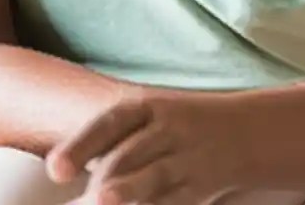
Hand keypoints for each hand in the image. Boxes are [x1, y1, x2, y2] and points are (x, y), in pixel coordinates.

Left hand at [46, 92, 247, 204]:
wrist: (250, 132)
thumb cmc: (174, 128)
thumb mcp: (147, 118)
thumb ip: (107, 141)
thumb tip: (59, 171)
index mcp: (147, 108)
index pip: (110, 123)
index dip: (80, 145)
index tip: (54, 171)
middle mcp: (167, 130)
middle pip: (131, 152)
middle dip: (105, 176)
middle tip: (83, 196)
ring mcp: (188, 160)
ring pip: (155, 177)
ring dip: (128, 191)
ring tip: (103, 202)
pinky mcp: (202, 189)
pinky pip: (177, 201)